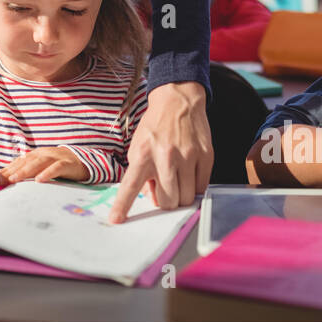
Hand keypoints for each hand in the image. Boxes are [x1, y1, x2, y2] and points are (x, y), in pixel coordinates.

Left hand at [0, 147, 88, 185]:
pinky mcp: (67, 164)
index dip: (6, 170)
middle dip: (12, 171)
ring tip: (15, 179)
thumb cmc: (58, 167)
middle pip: (25, 162)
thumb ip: (27, 174)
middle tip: (1, 181)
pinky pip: (56, 168)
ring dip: (26, 171)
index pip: (18, 162)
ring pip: (38, 163)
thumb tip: (6, 181)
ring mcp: (55, 157)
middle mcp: (43, 154)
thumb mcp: (42, 169)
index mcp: (35, 155)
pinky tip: (40, 180)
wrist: (83, 162)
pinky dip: (48, 173)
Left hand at [109, 81, 211, 224]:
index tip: (116, 220)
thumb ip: (142, 175)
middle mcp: (165, 157)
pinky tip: (190, 172)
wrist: (178, 100)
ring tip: (178, 178)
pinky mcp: (206, 155)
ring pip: (187, 198)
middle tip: (166, 189)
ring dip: (182, 195)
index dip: (122, 206)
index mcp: (142, 155)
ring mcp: (188, 157)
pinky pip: (201, 188)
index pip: (130, 186)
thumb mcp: (138, 147)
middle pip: (168, 202)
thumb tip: (153, 200)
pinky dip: (195, 186)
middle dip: (167, 202)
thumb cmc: (155, 127)